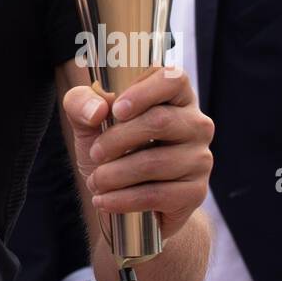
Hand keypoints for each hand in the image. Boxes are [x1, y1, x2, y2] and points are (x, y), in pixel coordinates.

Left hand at [63, 66, 213, 241]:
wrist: (128, 201)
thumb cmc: (113, 149)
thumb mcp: (88, 122)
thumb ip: (81, 103)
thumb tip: (98, 109)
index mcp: (175, 96)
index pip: (173, 79)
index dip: (144, 92)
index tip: (115, 110)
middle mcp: (196, 123)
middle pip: (160, 121)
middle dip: (117, 139)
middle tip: (94, 154)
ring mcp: (200, 158)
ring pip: (155, 162)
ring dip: (115, 174)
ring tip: (95, 181)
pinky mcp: (195, 192)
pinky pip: (157, 194)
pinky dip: (123, 199)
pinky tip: (103, 201)